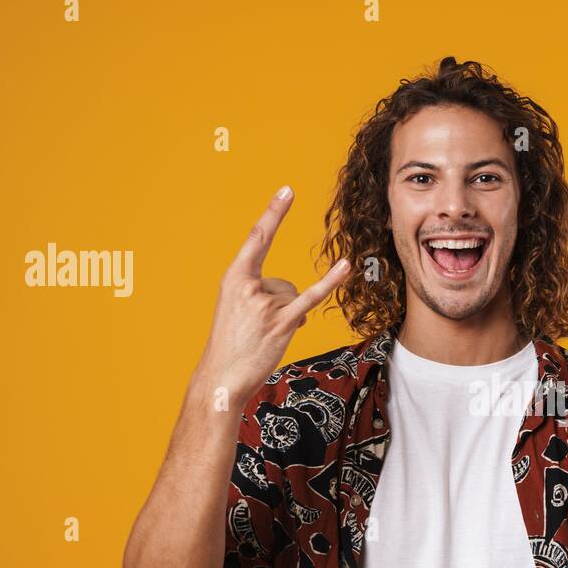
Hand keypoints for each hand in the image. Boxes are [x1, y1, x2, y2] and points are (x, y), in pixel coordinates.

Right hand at [196, 186, 349, 402]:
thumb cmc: (231, 344)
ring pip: (294, 298)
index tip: (287, 190)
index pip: (257, 238)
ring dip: (287, 319)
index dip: (274, 213)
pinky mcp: (282, 322)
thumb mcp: (236, 309)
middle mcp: (249, 286)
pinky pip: (311, 297)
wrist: (221, 377)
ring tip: (264, 336)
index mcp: (233, 278)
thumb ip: (262, 293)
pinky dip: (330, 282)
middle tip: (255, 330)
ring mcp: (266, 304)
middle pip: (284, 283)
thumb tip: (297, 302)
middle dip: (280, 307)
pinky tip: (346, 266)